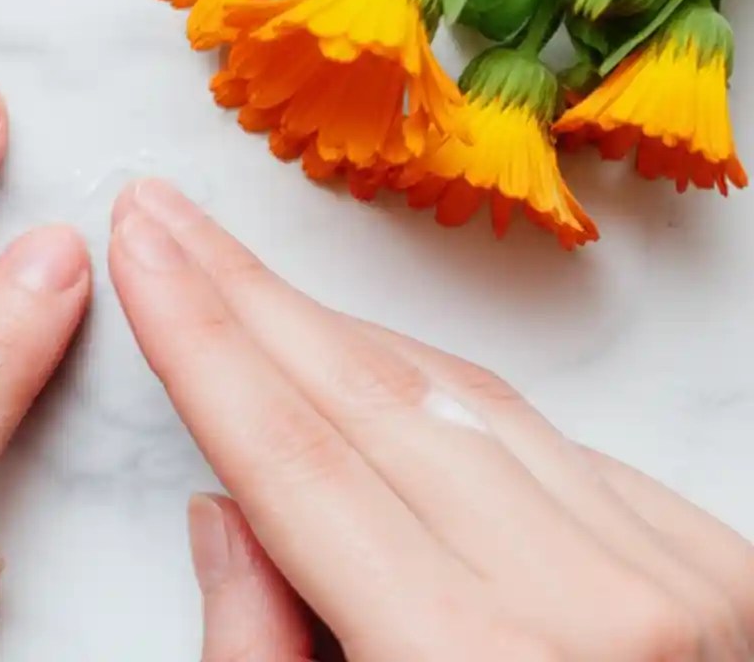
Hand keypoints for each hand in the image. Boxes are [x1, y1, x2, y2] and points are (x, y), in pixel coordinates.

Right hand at [109, 179, 753, 660]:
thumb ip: (263, 651)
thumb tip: (225, 509)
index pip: (298, 462)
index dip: (204, 344)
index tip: (143, 251)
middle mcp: (597, 600)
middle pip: (371, 401)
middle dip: (249, 297)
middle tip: (169, 220)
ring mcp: (673, 568)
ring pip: (458, 400)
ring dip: (333, 332)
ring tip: (240, 279)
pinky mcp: (708, 553)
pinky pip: (535, 440)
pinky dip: (434, 397)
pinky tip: (365, 366)